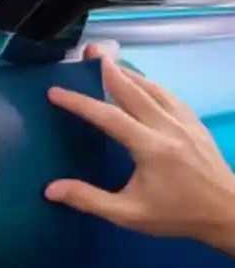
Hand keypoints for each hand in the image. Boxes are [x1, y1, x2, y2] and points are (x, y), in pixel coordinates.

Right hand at [46, 44, 234, 253]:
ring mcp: (185, 122)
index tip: (56, 91)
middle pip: (134, 90)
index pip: (109, 116)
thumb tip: (51, 190)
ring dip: (129, 73)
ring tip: (109, 61)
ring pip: (154, 89)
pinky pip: (169, 96)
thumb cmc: (176, 215)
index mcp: (151, 147)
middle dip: (109, 70)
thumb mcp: (129, 214)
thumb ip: (89, 199)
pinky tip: (141, 82)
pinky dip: (150, 84)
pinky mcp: (194, 124)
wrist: (226, 212)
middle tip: (89, 51)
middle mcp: (168, 127)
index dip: (80, 102)